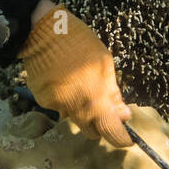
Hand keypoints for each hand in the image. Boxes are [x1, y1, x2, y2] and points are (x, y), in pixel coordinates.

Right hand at [20, 7, 130, 147]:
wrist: (41, 30)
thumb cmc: (79, 42)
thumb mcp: (104, 63)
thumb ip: (113, 93)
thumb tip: (124, 116)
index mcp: (93, 97)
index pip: (110, 131)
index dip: (121, 138)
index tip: (127, 138)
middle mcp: (73, 107)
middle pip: (91, 131)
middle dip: (100, 125)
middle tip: (105, 109)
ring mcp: (55, 105)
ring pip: (74, 119)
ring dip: (82, 110)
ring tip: (80, 85)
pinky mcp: (42, 101)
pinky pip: (59, 108)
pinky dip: (65, 100)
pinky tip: (64, 81)